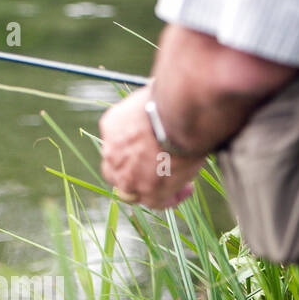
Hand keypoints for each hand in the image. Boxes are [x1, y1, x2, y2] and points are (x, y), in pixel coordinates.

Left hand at [98, 87, 204, 209]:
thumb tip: (165, 101)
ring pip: (130, 190)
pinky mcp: (147, 191)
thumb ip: (151, 108)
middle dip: (132, 172)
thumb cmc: (172, 97)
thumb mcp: (152, 97)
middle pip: (115, 170)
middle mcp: (111, 152)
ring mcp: (126, 175)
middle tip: (156, 169)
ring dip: (149, 187)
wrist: (179, 114)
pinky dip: (171, 197)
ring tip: (173, 182)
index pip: (116, 144)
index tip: (152, 148)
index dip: (132, 150)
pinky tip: (187, 188)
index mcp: (111, 125)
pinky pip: (156, 202)